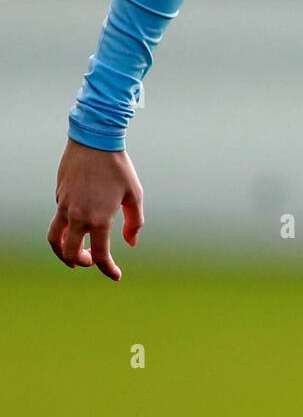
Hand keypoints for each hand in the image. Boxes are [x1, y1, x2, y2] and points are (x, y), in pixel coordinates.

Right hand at [47, 139, 143, 280]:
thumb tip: (130, 244)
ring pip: (55, 239)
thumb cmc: (118, 167)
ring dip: (63, 252)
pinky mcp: (59, 197)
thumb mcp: (135, 194)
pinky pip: (58, 219)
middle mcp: (78, 216)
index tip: (115, 275)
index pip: (100, 255)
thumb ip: (134, 222)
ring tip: (74, 254)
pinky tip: (79, 223)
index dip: (108, 269)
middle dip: (82, 262)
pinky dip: (66, 228)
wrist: (94, 140)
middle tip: (91, 261)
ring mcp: (65, 206)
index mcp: (99, 219)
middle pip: (71, 253)